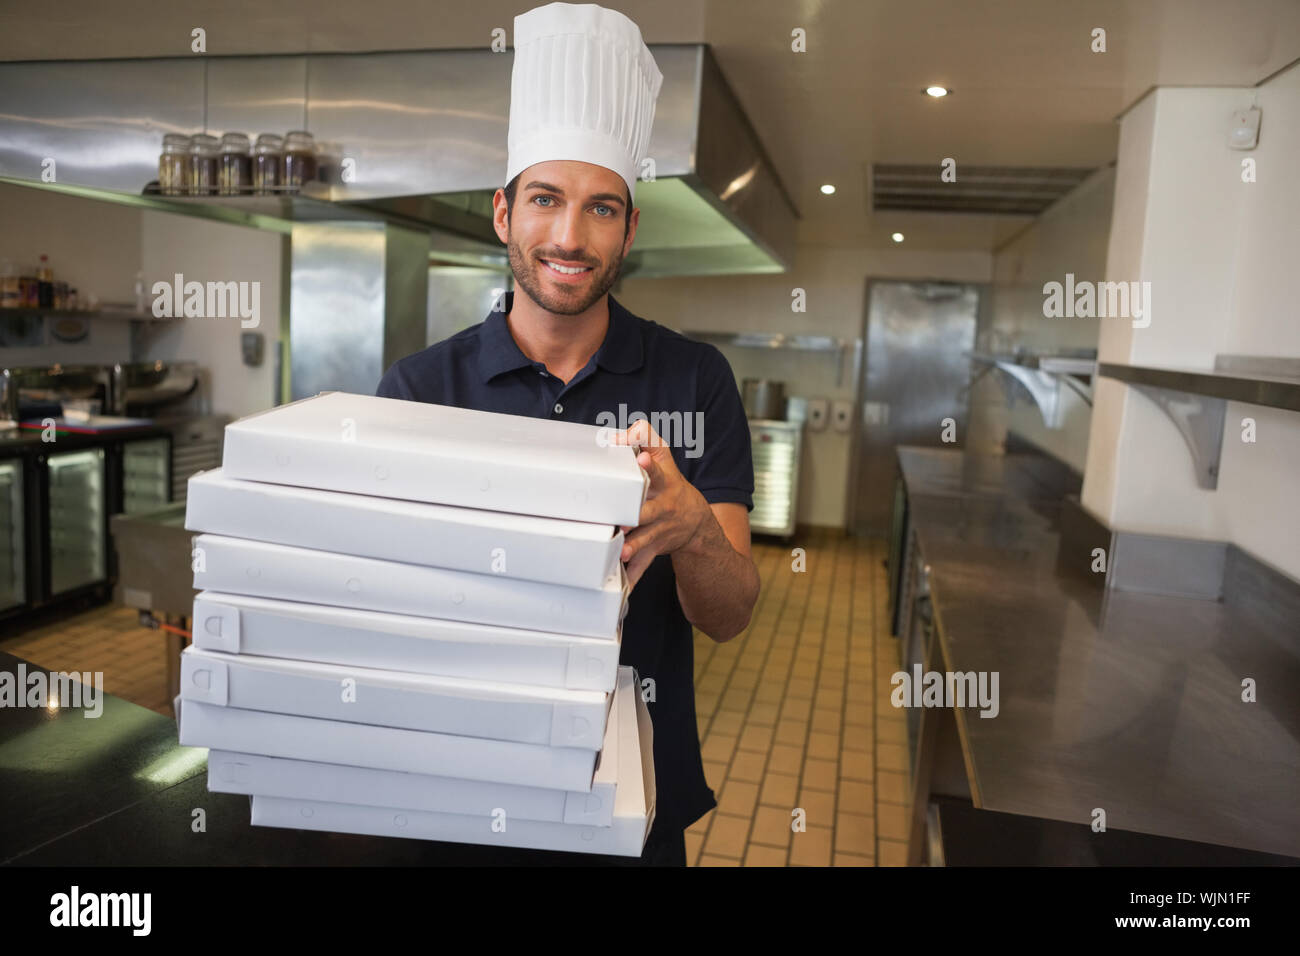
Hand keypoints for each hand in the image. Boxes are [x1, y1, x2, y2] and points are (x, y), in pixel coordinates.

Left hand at [612, 419, 710, 588]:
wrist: (696, 524)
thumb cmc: (670, 486)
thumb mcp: (665, 459)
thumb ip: (644, 438)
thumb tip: (617, 436)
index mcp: (664, 484)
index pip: (658, 470)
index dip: (650, 465)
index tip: (643, 459)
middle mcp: (663, 508)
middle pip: (648, 511)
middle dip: (636, 515)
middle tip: (623, 517)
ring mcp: (659, 531)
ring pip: (645, 540)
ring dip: (634, 547)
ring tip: (623, 551)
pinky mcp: (653, 549)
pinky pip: (642, 565)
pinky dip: (633, 577)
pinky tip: (622, 587)